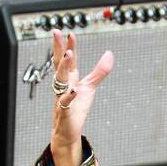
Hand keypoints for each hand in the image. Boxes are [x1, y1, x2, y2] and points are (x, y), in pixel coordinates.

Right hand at [50, 28, 113, 156]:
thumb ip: (99, 71)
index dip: (70, 45)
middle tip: (57, 34)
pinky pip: (65, 103)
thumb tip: (109, 54)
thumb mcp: (90, 87)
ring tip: (68, 55)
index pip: (69, 59)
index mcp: (70, 79)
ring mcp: (62, 98)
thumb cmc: (76, 109)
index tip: (70, 32)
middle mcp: (64, 86)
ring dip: (63, 68)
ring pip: (60, 80)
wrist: (67, 132)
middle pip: (59, 64)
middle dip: (58, 49)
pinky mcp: (65, 113)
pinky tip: (73, 91)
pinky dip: (69, 97)